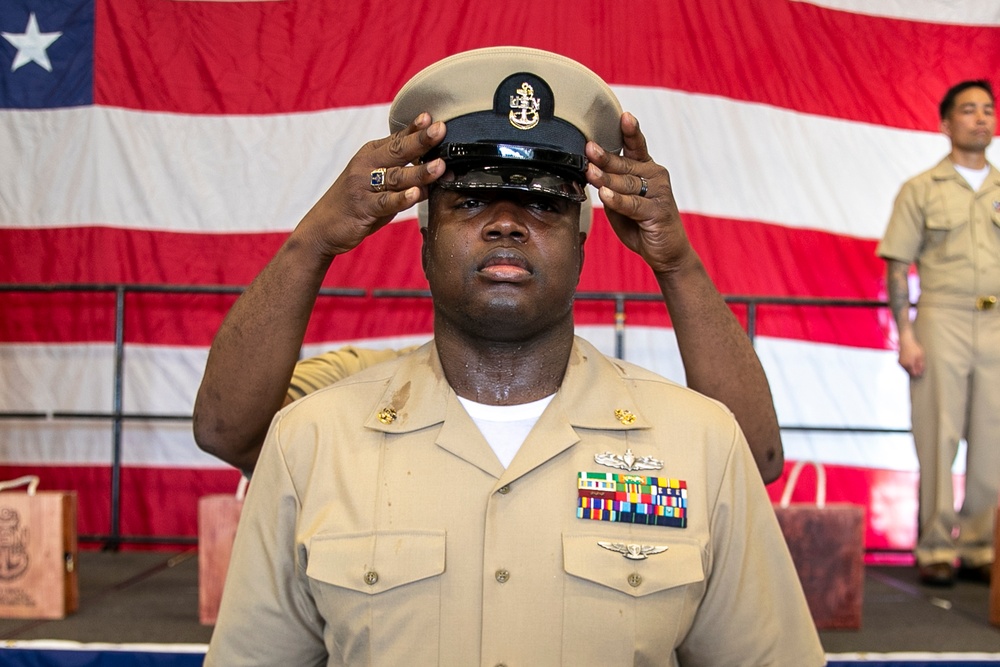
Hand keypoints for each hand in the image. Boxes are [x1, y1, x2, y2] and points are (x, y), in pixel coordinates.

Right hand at [297, 113, 445, 257]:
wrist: (322, 227)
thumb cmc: (356, 203)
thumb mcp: (376, 181)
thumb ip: (401, 173)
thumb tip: (437, 167)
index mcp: (370, 155)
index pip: (397, 138)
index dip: (415, 128)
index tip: (432, 117)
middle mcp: (365, 165)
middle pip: (398, 151)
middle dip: (421, 140)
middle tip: (441, 130)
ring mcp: (363, 186)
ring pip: (396, 176)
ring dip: (419, 171)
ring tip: (439, 165)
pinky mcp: (362, 208)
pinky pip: (385, 202)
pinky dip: (401, 198)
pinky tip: (415, 194)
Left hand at [585, 112, 692, 274]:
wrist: (666, 252)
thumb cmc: (641, 224)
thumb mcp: (621, 203)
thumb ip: (610, 187)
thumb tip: (589, 172)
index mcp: (646, 168)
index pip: (636, 146)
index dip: (630, 131)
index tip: (624, 116)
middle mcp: (655, 176)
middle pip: (624, 164)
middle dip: (605, 157)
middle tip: (588, 148)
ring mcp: (658, 192)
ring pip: (627, 183)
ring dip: (606, 178)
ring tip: (589, 172)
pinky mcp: (657, 211)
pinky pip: (633, 203)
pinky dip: (618, 199)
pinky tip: (605, 194)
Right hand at [897, 331, 924, 376]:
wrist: (905, 340)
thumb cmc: (913, 347)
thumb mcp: (920, 355)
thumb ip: (921, 364)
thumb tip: (921, 371)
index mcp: (909, 364)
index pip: (914, 373)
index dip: (918, 373)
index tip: (922, 371)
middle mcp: (903, 364)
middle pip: (910, 372)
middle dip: (914, 370)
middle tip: (919, 365)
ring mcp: (900, 362)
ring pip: (907, 369)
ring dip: (911, 367)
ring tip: (915, 360)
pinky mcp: (899, 360)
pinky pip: (904, 365)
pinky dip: (907, 364)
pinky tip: (910, 359)